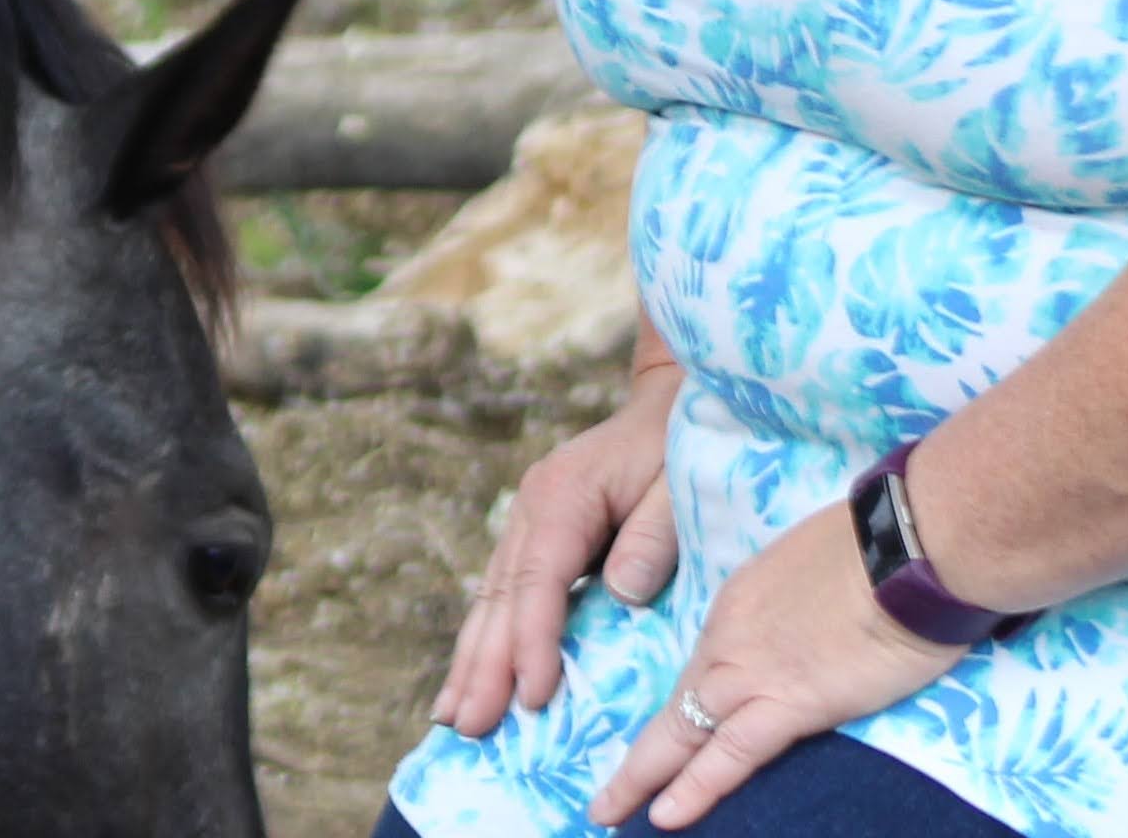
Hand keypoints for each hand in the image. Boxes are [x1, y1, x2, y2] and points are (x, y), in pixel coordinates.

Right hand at [433, 360, 683, 735]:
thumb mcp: (676, 487)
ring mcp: (527, 520)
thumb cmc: (675, 447)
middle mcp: (532, 508)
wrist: (664, 402)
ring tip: (451, 717)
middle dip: (483, 663)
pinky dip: (486, 638)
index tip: (534, 695)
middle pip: (501, 594)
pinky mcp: (536, 535)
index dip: (533, 639)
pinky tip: (471, 677)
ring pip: (491, 597)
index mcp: (563, 495)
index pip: (539, 579)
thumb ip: (652, 537)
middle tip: (467, 725)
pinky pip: (504, 594)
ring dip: (471, 658)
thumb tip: (620, 594)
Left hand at [587, 501, 962, 828]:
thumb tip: (804, 632)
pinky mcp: (792, 700)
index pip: (697, 668)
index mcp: (738, 604)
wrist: (907, 548)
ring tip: (609, 813)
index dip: (677, 708)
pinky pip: (732, 753)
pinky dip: (696, 787)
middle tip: (601, 799)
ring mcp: (755, 670)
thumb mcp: (812, 572)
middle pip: (674, 706)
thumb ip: (794, 609)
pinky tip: (665, 815)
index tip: (656, 739)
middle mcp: (732, 636)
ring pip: (684, 733)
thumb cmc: (877, 551)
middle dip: (637, 758)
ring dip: (644, 778)